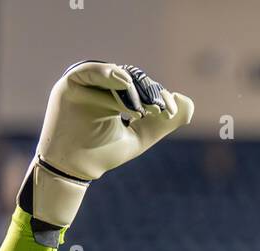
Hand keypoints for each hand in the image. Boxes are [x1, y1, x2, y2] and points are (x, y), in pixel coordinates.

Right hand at [18, 60, 193, 230]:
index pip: (140, 87)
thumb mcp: (138, 139)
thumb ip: (161, 123)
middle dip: (147, 92)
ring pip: (113, 75)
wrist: (74, 169)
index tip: (169, 111)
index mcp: (114, 95)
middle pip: (128, 79)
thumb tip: (188, 103)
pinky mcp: (70, 84)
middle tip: (160, 108)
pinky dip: (108, 74)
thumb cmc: (101, 155)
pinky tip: (124, 82)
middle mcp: (99, 85)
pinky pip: (91, 72)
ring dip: (131, 86)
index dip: (156, 96)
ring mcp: (85, 83)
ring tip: (142, 106)